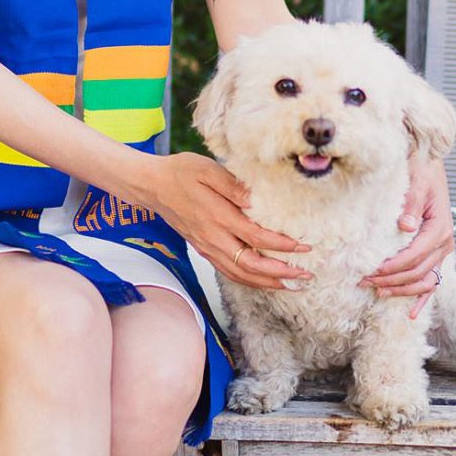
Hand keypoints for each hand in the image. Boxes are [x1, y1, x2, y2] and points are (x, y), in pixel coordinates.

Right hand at [148, 152, 313, 290]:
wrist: (151, 186)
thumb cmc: (180, 173)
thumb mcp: (207, 169)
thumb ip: (233, 185)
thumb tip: (256, 200)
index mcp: (218, 216)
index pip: (257, 238)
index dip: (282, 246)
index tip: (304, 247)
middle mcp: (213, 238)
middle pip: (252, 266)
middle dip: (281, 274)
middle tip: (304, 276)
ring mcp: (207, 247)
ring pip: (240, 275)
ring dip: (267, 283)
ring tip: (290, 286)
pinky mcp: (203, 249)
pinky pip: (229, 272)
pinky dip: (248, 280)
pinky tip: (263, 281)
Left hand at [363, 151, 453, 319]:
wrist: (428, 164)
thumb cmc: (421, 170)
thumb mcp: (416, 182)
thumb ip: (411, 204)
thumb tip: (406, 226)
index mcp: (440, 228)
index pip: (415, 256)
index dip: (392, 267)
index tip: (371, 272)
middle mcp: (444, 243)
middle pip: (417, 272)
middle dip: (390, 280)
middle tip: (364, 281)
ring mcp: (442, 250)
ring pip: (424, 281)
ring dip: (401, 290)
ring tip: (377, 292)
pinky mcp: (435, 252)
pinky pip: (432, 280)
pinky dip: (422, 298)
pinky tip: (410, 313)